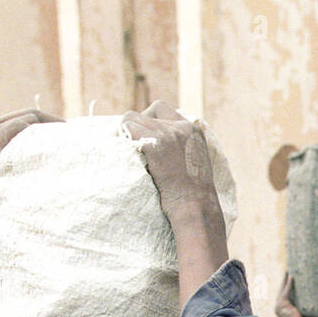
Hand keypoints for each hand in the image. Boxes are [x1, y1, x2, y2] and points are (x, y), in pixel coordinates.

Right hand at [0, 108, 60, 227]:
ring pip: (28, 119)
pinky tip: (57, 142)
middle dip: (52, 123)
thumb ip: (7, 170)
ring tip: (71, 138)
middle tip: (74, 135)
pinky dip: (42, 131)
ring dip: (51, 126)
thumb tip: (31, 182)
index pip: (21, 121)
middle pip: (28, 116)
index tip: (63, 137)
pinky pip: (22, 127)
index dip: (44, 126)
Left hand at [122, 101, 228, 300]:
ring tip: (123, 149)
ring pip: (132, 118)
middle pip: (148, 111)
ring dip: (125, 132)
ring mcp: (168, 133)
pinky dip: (122, 137)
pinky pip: (128, 127)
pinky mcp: (156, 143)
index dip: (149, 119)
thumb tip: (157, 149)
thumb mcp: (195, 165)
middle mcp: (182, 127)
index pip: (163, 109)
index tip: (143, 135)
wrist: (195, 207)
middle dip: (136, 125)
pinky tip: (122, 151)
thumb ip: (182, 150)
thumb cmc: (194, 197)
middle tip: (129, 142)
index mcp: (194, 130)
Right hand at [274, 274, 306, 316]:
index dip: (286, 288)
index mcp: (281, 310)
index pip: (284, 296)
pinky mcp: (282, 302)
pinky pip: (286, 291)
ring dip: (285, 279)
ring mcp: (279, 304)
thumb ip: (302, 315)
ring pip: (283, 289)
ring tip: (288, 270)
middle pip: (282, 290)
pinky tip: (291, 276)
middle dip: (284, 281)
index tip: (289, 281)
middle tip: (287, 272)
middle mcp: (278, 306)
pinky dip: (289, 284)